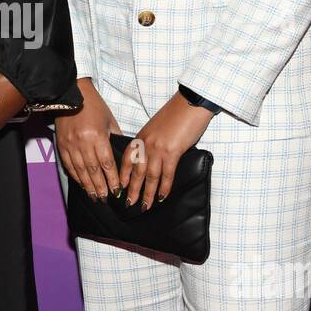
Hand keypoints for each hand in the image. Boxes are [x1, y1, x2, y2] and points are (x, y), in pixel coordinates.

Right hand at [53, 77, 124, 199]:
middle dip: (100, 187)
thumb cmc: (94, 106)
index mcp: (97, 136)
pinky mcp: (61, 145)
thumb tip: (123, 155)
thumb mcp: (109, 120)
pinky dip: (75, 176)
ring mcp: (70, 144)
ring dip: (88, 186)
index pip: (106, 163)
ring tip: (94, 197)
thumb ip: (116, 138)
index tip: (117, 190)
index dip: (111, 179)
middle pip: (93, 170)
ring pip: (80, 171)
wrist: (71, 94)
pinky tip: (81, 184)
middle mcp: (83, 142)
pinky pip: (69, 165)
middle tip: (105, 199)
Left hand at [119, 91, 214, 209]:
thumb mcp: (157, 127)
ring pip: (149, 176)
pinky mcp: (172, 152)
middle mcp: (146, 144)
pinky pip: (166, 174)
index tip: (120, 187)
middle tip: (129, 204)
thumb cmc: (177, 114)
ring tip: (144, 206)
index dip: (123, 174)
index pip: (127, 159)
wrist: (190, 103)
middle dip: (132, 189)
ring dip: (147, 193)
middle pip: (136, 171)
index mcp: (141, 137)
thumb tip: (151, 155)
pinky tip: (162, 197)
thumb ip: (151, 141)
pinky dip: (164, 187)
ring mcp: (158, 148)